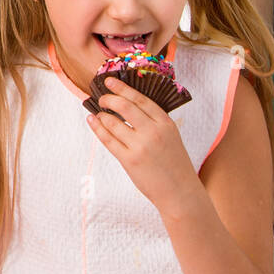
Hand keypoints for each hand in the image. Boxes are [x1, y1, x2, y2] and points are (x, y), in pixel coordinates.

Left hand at [86, 77, 200, 217]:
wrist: (180, 192)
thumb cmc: (174, 164)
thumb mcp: (171, 137)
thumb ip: (153, 122)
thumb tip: (127, 106)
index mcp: (166, 123)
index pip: (141, 99)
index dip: (123, 88)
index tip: (110, 81)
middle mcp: (154, 132)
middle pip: (125, 106)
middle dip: (110, 98)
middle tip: (101, 96)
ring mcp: (141, 146)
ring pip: (113, 122)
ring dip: (101, 115)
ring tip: (97, 112)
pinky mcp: (129, 160)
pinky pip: (108, 139)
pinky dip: (97, 128)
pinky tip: (93, 120)